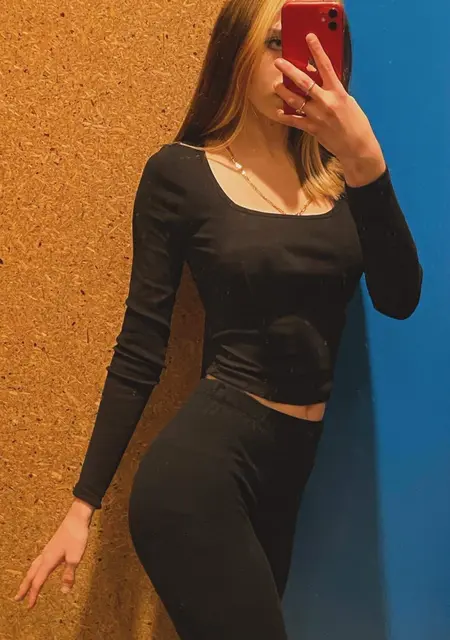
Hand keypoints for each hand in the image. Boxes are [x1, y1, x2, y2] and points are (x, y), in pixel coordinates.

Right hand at [13, 508, 90, 608]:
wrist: (77, 517)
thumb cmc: (77, 536)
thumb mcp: (75, 558)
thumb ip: (68, 575)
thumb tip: (64, 591)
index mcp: (49, 560)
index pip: (38, 581)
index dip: (33, 595)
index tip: (29, 607)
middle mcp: (45, 555)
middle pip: (31, 574)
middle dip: (24, 587)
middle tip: (17, 598)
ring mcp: (48, 550)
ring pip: (34, 566)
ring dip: (28, 578)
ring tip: (25, 586)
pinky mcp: (52, 546)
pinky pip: (39, 561)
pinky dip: (35, 569)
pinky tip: (40, 568)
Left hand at [273, 33, 383, 164]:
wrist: (357, 146)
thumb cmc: (356, 123)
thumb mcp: (347, 101)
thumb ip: (332, 90)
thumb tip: (318, 78)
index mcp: (338, 92)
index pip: (326, 66)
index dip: (317, 50)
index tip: (309, 38)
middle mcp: (326, 102)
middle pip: (304, 82)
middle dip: (290, 70)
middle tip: (279, 62)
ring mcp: (317, 116)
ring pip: (295, 100)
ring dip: (284, 92)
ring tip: (276, 85)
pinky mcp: (312, 129)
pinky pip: (294, 121)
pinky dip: (285, 116)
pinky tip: (278, 112)